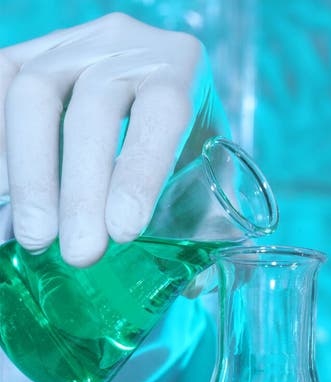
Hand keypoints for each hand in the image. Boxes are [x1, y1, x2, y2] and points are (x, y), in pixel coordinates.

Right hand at [0, 13, 227, 265]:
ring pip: (33, 96)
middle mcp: (124, 45)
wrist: (154, 91)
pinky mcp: (26, 55)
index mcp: (181, 68)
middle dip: (80, 190)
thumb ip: (204, 223)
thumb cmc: (186, 144)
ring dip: (28, 175)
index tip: (123, 233)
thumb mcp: (208, 174)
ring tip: (32, 238)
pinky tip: (3, 201)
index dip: (139, 173)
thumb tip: (191, 286)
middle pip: (92, 109)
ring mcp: (69, 45)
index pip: (162, 114)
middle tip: (78, 253)